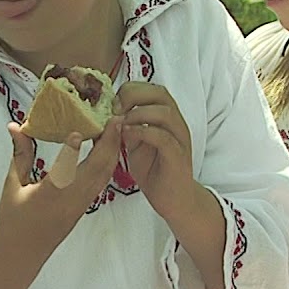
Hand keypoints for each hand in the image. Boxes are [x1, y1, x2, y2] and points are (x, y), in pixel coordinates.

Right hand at [0, 119, 123, 261]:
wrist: (22, 254)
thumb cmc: (13, 220)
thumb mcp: (12, 185)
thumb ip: (20, 154)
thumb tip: (15, 126)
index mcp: (48, 195)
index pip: (63, 171)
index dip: (71, 151)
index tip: (79, 131)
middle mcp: (70, 200)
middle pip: (97, 170)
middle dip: (109, 142)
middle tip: (116, 117)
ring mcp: (82, 204)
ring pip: (104, 175)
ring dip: (113, 151)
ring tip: (118, 127)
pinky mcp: (86, 206)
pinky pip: (102, 181)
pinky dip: (108, 162)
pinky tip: (109, 148)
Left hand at [114, 81, 196, 217]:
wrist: (173, 200)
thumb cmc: (154, 170)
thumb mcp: (135, 143)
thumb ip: (127, 126)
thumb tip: (108, 113)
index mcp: (166, 116)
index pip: (152, 89)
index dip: (130, 90)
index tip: (112, 103)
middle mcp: (177, 123)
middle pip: (160, 93)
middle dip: (133, 96)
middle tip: (115, 110)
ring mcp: (180, 139)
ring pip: (165, 112)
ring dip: (138, 114)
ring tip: (121, 125)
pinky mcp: (178, 156)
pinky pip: (164, 137)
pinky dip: (144, 132)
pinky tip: (128, 136)